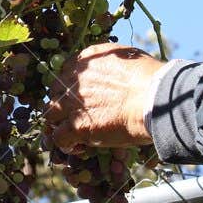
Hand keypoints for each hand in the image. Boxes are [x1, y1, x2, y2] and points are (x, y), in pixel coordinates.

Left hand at [47, 42, 165, 150]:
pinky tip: (78, 146)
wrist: (152, 98)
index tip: (80, 96)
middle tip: (77, 114)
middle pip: (55, 91)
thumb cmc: (149, 78)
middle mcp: (74, 79)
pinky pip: (58, 137)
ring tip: (74, 131)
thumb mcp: (127, 56)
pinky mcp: (77, 126)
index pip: (65, 71)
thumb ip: (111, 62)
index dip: (71, 86)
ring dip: (60, 122)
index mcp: (86, 59)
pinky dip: (66, 143)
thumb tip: (114, 69)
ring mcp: (73, 103)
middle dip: (64, 102)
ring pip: (51, 113)